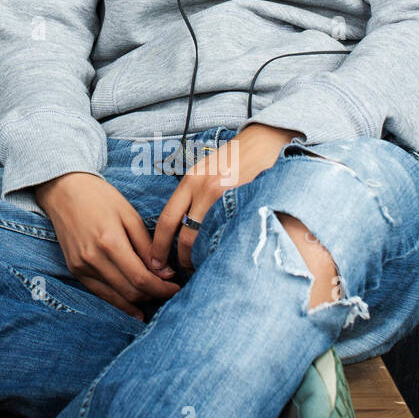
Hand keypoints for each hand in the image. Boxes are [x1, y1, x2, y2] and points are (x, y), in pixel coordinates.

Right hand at [34, 171, 181, 320]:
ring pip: (117, 297)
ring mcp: (81, 266)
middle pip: (130, 291)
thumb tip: (166, 274)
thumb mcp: (129, 215)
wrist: (63, 189)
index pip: (141, 278)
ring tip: (155, 295)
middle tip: (169, 291)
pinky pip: (100, 293)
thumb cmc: (100, 197)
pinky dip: (119, 303)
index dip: (162, 288)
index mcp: (109, 241)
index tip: (176, 287)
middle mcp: (93, 258)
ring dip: (139, 301)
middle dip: (154, 295)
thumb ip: (147, 246)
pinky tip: (134, 309)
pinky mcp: (74, 269)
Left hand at [150, 125, 298, 273]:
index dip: (158, 246)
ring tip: (202, 269)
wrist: (264, 143)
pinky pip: (230, 233)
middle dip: (180, 260)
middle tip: (180, 274)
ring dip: (202, 258)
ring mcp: (226, 196)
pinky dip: (224, 248)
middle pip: (185, 236)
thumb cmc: (232, 161)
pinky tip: (224, 257)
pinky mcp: (246, 202)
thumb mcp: (204, 173)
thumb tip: (180, 231)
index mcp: (189, 182)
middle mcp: (204, 188)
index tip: (154, 264)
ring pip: (207, 238)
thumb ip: (192, 198)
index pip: (167, 220)